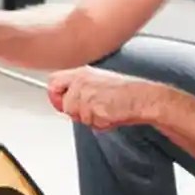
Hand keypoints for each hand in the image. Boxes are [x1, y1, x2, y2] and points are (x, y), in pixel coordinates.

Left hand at [47, 66, 165, 130]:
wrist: (141, 98)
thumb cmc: (125, 92)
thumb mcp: (97, 82)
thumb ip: (78, 89)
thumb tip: (65, 100)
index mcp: (81, 71)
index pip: (54, 82)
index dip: (56, 96)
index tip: (62, 102)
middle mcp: (81, 80)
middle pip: (63, 103)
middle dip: (74, 111)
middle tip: (90, 110)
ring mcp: (85, 93)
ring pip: (75, 115)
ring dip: (89, 118)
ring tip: (105, 110)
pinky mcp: (92, 107)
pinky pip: (89, 122)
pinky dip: (99, 123)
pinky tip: (110, 114)